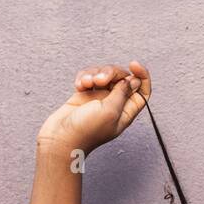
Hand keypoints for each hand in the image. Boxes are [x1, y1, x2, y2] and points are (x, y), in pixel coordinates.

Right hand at [36, 61, 152, 155]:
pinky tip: (79, 86)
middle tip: (100, 80)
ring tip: (86, 84)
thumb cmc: (86, 131)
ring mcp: (100, 98)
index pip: (143, 90)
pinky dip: (84, 77)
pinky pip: (89, 76)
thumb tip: (133, 80)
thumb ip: (123, 93)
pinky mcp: (85, 94)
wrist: (60, 138)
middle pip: (122, 77)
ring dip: (95, 74)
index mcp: (126, 111)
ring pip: (104, 74)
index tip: (134, 65)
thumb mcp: (110, 111)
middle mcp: (115, 104)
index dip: (142, 76)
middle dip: (111, 73)